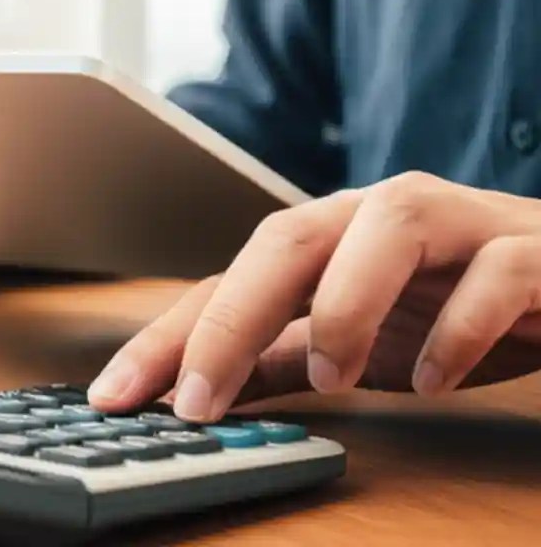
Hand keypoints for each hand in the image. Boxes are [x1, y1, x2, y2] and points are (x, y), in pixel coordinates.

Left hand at [88, 171, 540, 421]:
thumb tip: (192, 397)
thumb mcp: (354, 342)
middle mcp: (378, 216)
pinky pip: (493, 272)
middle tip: (198, 396)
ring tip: (329, 377)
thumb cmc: (454, 303)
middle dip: (232, 316)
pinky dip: (459, 325)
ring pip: (386, 228)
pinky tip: (433, 377)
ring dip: (346, 304)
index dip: (166, 335)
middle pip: (288, 239)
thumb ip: (279, 360)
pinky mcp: (528, 249)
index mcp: (328, 238)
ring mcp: (456, 224)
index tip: (114, 395)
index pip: (227, 279)